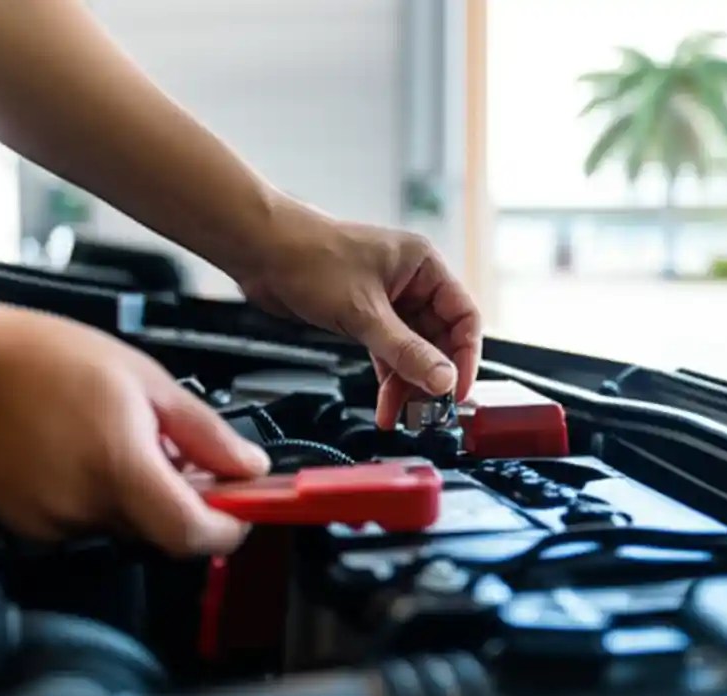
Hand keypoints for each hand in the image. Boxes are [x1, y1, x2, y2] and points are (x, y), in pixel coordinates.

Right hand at [0, 305, 269, 555]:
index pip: (191, 534)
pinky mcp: (28, 526)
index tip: (241, 512)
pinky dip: (100, 498)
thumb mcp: (147, 382)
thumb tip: (250, 467)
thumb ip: (206, 434)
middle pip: (161, 531)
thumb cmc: (45, 359)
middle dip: (182, 501)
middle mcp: (84, 506)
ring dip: (138, 496)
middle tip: (174, 453)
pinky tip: (82, 454)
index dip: (227, 530)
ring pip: (126, 527)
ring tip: (115, 440)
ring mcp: (52, 522)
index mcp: (119, 468)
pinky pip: (87, 524)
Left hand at [236, 197, 482, 428]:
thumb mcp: (364, 312)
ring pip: (413, 351)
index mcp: (424, 265)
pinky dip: (388, 379)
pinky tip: (386, 405)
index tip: (457, 391)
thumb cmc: (310, 257)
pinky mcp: (365, 316)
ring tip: (403, 415)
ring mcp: (389, 300)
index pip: (464, 317)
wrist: (259, 249)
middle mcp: (412, 282)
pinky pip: (388, 353)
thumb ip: (406, 351)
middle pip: (440, 339)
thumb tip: (444, 381)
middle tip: (429, 411)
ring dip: (409, 384)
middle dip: (433, 376)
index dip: (466, 357)